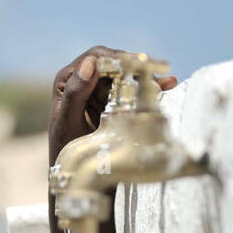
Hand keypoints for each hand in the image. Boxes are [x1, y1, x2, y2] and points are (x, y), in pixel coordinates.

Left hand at [47, 45, 177, 165]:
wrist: (72, 174)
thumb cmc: (64, 149)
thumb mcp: (68, 122)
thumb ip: (75, 94)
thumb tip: (91, 64)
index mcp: (68, 79)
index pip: (96, 58)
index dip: (118, 58)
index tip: (137, 62)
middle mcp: (84, 80)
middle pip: (115, 64)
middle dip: (137, 67)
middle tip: (158, 70)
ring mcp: (99, 91)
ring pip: (127, 76)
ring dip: (147, 77)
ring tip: (166, 82)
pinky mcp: (113, 102)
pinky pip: (133, 90)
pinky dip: (149, 87)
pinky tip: (168, 85)